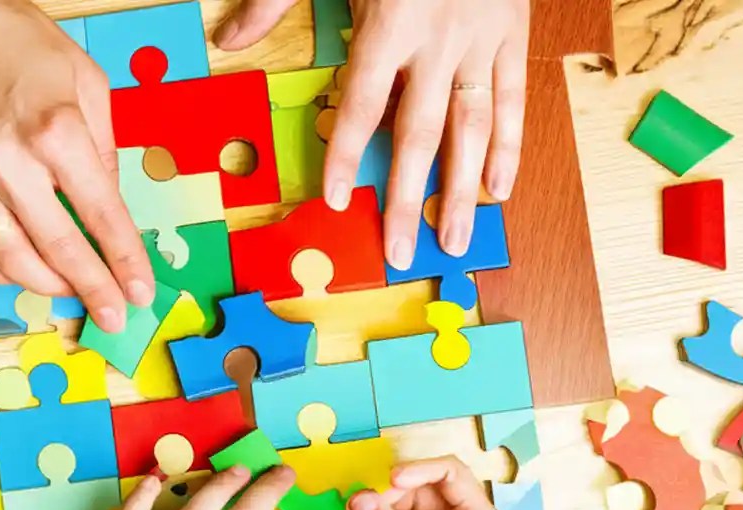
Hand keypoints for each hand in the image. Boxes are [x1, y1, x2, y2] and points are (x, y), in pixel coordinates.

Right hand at [0, 0, 153, 332]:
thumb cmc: (15, 41)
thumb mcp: (85, 81)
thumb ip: (104, 147)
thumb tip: (109, 203)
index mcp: (56, 132)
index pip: (102, 216)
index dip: (125, 262)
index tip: (142, 291)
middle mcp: (10, 163)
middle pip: (59, 250)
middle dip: (94, 291)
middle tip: (114, 316)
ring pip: (10, 260)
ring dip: (47, 286)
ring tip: (71, 291)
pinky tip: (19, 272)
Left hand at [215, 0, 528, 269]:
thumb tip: (228, 39)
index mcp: (389, 21)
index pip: (363, 104)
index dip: (348, 154)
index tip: (336, 199)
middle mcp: (439, 40)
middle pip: (420, 133)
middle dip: (408, 197)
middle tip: (403, 253)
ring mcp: (482, 39)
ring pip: (475, 127)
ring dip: (464, 188)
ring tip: (456, 238)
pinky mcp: (513, 32)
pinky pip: (515, 98)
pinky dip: (511, 144)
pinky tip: (500, 188)